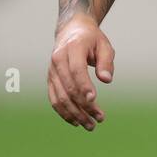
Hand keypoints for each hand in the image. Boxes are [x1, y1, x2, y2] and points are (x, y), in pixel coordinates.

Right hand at [47, 16, 114, 130]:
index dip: (84, 85)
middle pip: (68, 87)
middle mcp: (58, 59)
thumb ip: (106, 62)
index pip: (76, 69)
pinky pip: (54, 99)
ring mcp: (52, 71)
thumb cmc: (91, 40)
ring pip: (60, 97)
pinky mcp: (50, 80)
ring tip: (91, 125)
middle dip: (84, 106)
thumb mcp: (104, 45)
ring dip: (75, 114)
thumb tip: (106, 80)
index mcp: (72, 48)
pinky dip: (64, 113)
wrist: (71, 31)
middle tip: (100, 119)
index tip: (94, 100)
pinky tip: (77, 122)